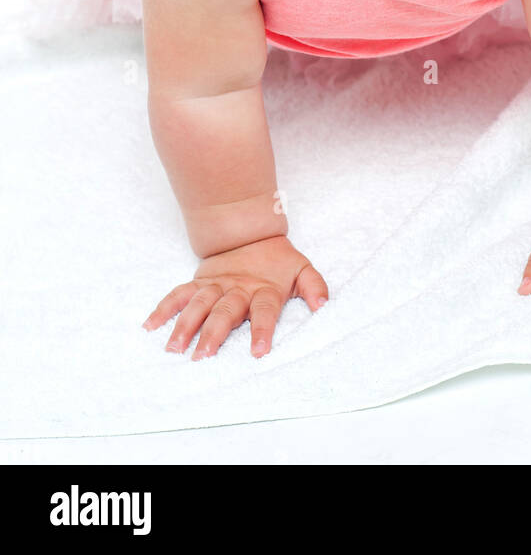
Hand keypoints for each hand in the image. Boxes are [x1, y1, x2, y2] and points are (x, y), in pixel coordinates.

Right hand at [142, 234, 328, 358]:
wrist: (249, 230)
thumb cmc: (277, 259)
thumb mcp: (302, 269)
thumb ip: (315, 287)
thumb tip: (323, 306)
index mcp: (263, 289)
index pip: (264, 310)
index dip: (262, 329)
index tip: (258, 351)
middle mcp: (237, 289)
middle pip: (225, 311)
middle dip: (213, 334)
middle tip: (202, 356)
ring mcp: (216, 285)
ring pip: (199, 304)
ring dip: (185, 326)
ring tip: (174, 349)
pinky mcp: (199, 282)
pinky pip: (179, 295)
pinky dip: (164, 309)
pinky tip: (150, 326)